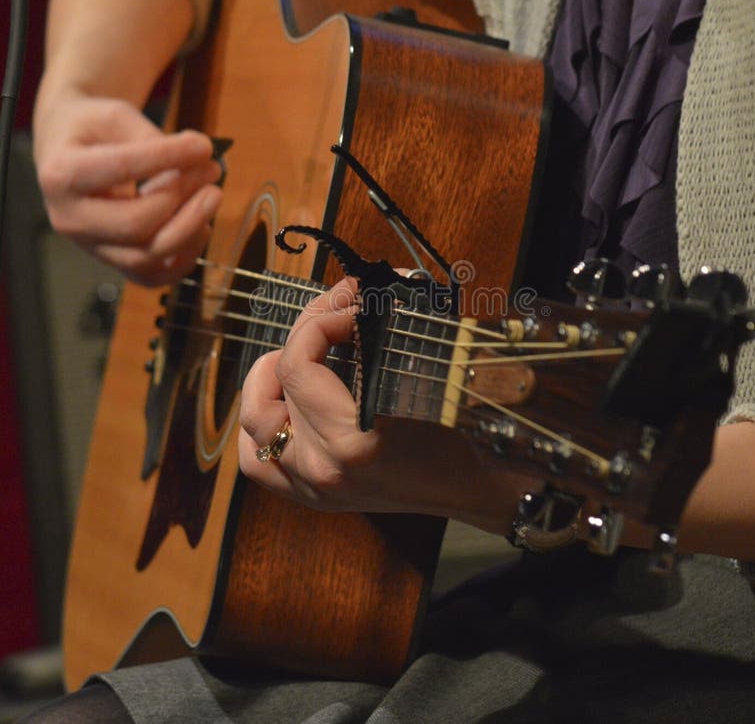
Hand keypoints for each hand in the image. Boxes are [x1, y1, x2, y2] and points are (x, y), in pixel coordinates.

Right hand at [34, 92, 221, 284]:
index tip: (203, 145)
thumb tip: (197, 158)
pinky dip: (187, 253)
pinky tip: (202, 224)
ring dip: (192, 225)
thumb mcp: (114, 116)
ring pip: (148, 257)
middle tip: (212, 168)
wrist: (71, 154)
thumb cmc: (93, 131)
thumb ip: (151, 137)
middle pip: (135, 224)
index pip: (119, 169)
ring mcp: (93, 248)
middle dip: (183, 196)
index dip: (167, 157)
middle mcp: (71, 220)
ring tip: (212, 193)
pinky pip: (157, 275)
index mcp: (61, 174)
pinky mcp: (116, 263)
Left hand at [238, 279, 530, 530]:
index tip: (352, 301)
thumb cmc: (459, 427)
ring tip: (296, 357)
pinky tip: (282, 403)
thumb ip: (385, 327)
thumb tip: (358, 286)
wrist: (473, 486)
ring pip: (254, 422)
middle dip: (306, 331)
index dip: (321, 318)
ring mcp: (311, 486)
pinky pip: (258, 460)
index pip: (300, 362)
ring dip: (267, 379)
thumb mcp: (425, 371)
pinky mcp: (311, 495)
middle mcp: (322, 467)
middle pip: (279, 380)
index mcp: (352, 439)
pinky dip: (260, 426)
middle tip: (335, 312)